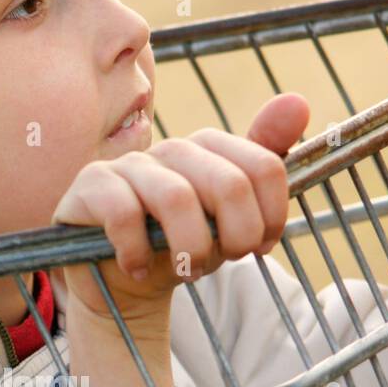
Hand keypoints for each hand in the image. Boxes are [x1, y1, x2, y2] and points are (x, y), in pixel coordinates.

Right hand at [52, 93, 309, 318]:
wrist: (118, 284)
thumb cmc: (176, 246)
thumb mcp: (227, 219)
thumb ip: (262, 168)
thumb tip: (299, 102)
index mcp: (208, 150)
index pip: (264, 168)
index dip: (271, 217)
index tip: (259, 248)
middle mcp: (170, 150)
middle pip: (229, 184)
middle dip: (236, 236)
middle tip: (224, 261)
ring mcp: (126, 166)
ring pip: (176, 198)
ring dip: (190, 248)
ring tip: (185, 270)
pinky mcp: (88, 189)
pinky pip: (123, 214)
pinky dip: (137, 252)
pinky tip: (138, 268)